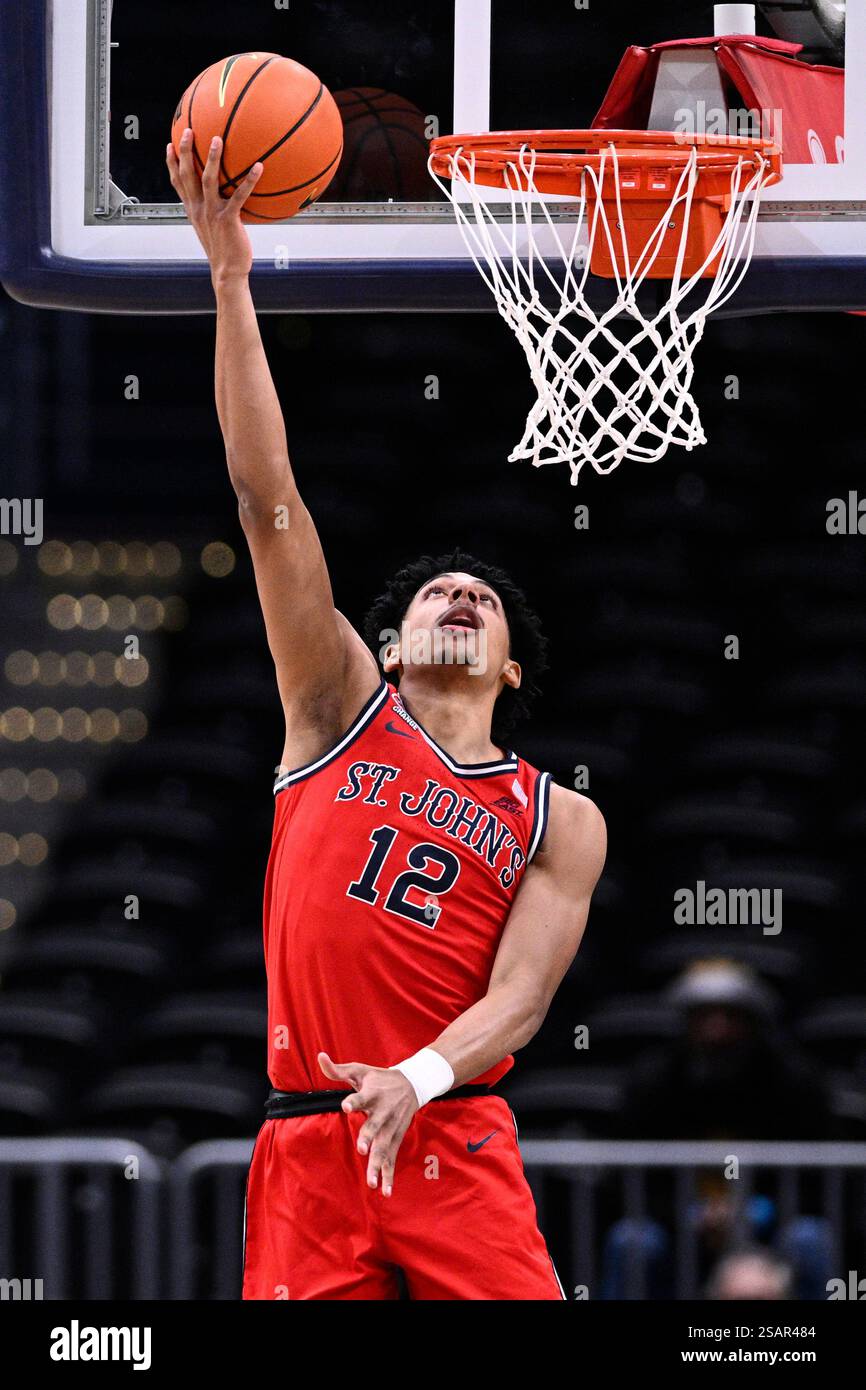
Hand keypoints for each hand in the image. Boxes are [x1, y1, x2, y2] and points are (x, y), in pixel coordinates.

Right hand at [166, 130, 262, 285]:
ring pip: (207, 180)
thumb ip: (212, 210)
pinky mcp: (228, 220)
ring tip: (217, 139)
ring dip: (211, 159)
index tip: (169, 144)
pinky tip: (259, 167)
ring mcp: (212, 214)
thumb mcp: (212, 228)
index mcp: (193, 210)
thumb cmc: (223, 250)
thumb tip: (223, 197)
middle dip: (184, 152)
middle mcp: (198, 209)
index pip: (177, 183)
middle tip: (187, 130)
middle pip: (187, 175)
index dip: (171, 163)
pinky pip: (239, 196)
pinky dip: (249, 181)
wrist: (227, 271)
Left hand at [319, 1051, 418, 1197]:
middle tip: (361, 1149)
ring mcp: (392, 1126)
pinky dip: (389, 1174)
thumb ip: (338, 1069)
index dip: (354, 1101)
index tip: (346, 1105)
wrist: (413, 1083)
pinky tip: (385, 1191)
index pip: (361, 1097)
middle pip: (376, 1125)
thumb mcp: (359, 1070)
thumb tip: (319, 1056)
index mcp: (372, 1093)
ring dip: (378, 1164)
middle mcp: (383, 1111)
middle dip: (369, 1137)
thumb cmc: (379, 1078)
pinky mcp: (396, 1137)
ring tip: (371, 1183)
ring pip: (385, 1146)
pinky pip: (392, 1157)